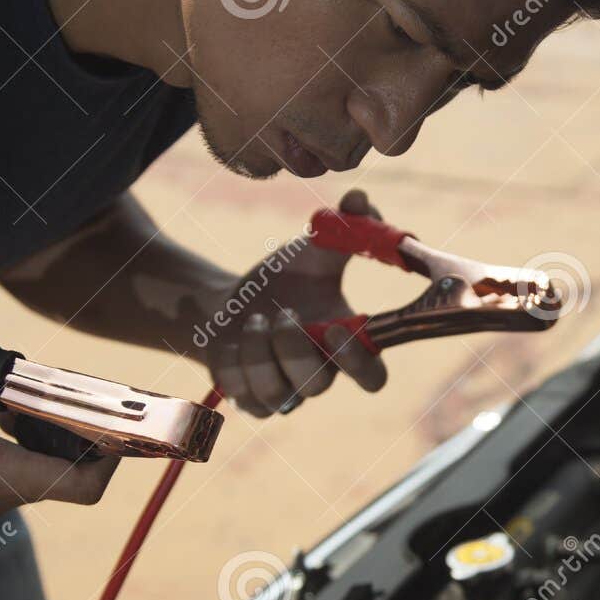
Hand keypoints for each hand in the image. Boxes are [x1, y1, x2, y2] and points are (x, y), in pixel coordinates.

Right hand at [0, 309, 118, 521]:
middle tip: (62, 386)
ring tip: (25, 392)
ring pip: (41, 471)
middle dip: (77, 431)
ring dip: (46, 432)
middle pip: (68, 474)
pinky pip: (15, 470)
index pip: (82, 485)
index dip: (113, 456)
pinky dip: (21, 439)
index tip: (119, 417)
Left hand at [206, 188, 389, 418]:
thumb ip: (344, 228)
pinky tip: (233, 337)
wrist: (226, 305)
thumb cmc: (282, 281)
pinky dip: (236, 359)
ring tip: (255, 318)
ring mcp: (281, 394)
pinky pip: (243, 392)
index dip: (361, 362)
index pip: (372, 378)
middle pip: (318, 386)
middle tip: (286, 314)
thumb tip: (360, 200)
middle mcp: (316, 377)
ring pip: (277, 391)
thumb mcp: (312, 250)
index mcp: (343, 348)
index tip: (338, 326)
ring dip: (261, 350)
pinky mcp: (248, 400)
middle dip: (296, 349)